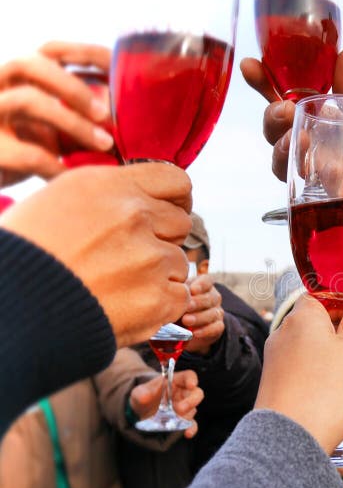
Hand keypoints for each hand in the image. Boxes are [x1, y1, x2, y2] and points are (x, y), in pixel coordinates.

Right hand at [0, 42, 113, 186]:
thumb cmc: (27, 150)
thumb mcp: (53, 128)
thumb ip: (79, 116)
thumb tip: (125, 116)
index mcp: (19, 77)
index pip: (49, 51)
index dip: (84, 54)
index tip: (119, 72)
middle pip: (30, 64)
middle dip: (73, 86)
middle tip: (106, 113)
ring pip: (28, 100)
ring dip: (73, 122)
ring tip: (105, 144)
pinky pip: (28, 154)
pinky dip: (60, 166)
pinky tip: (79, 177)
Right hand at [0, 162, 191, 346]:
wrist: (12, 307)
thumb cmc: (26, 256)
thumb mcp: (59, 201)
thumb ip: (107, 197)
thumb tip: (142, 200)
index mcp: (108, 186)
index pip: (176, 181)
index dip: (176, 199)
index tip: (168, 212)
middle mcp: (134, 216)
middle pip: (180, 223)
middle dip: (162, 239)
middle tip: (131, 258)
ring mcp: (150, 258)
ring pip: (178, 262)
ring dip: (159, 274)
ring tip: (119, 286)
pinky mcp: (157, 298)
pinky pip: (179, 296)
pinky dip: (161, 305)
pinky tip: (129, 307)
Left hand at [129, 370, 203, 438]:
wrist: (141, 410)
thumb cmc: (144, 396)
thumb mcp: (139, 392)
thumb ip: (141, 393)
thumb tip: (145, 397)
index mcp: (175, 381)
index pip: (188, 376)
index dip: (192, 379)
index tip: (191, 384)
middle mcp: (183, 393)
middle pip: (196, 393)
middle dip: (191, 400)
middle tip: (180, 408)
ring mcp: (184, 407)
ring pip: (193, 409)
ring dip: (186, 415)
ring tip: (174, 420)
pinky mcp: (182, 420)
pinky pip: (192, 424)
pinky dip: (191, 428)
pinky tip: (187, 433)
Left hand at [181, 274, 223, 354]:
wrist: (189, 329)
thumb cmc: (179, 307)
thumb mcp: (177, 298)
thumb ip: (174, 293)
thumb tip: (160, 292)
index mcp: (203, 286)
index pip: (206, 281)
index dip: (201, 285)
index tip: (191, 290)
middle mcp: (213, 297)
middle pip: (210, 297)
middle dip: (198, 302)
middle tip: (187, 306)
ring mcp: (217, 312)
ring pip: (213, 313)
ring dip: (199, 317)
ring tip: (186, 320)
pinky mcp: (218, 326)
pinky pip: (216, 328)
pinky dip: (205, 330)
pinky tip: (195, 333)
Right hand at [240, 48, 342, 182]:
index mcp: (325, 119)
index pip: (285, 99)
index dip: (263, 83)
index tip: (250, 65)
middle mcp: (317, 145)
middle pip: (275, 132)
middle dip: (269, 118)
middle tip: (283, 110)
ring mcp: (320, 172)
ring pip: (281, 161)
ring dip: (278, 145)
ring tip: (291, 135)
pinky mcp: (330, 198)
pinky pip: (302, 188)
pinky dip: (297, 170)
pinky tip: (304, 157)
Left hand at [255, 282, 342, 453]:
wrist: (290, 442)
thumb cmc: (324, 394)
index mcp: (302, 317)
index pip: (325, 294)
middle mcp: (284, 335)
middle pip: (322, 324)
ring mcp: (278, 361)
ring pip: (317, 351)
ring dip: (339, 363)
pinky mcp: (278, 386)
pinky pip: (307, 375)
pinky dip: (324, 382)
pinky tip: (338, 402)